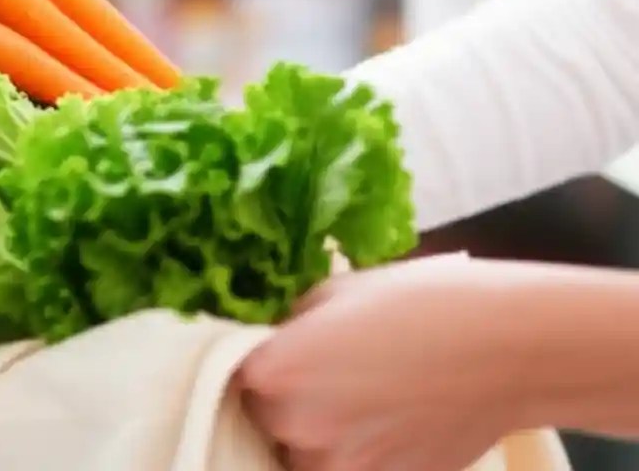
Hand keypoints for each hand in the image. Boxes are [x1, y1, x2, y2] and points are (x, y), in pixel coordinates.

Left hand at [237, 256, 535, 470]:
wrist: (511, 347)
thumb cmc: (424, 303)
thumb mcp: (335, 290)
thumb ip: (287, 322)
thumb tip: (265, 335)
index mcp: (273, 372)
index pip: (232, 376)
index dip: (257, 365)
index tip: (277, 354)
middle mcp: (294, 427)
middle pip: (265, 421)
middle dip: (288, 400)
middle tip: (328, 374)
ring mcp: (338, 467)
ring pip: (303, 454)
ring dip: (320, 433)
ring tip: (363, 399)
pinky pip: (346, 470)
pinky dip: (357, 454)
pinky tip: (389, 422)